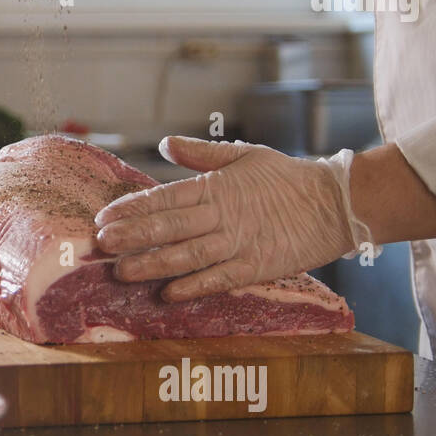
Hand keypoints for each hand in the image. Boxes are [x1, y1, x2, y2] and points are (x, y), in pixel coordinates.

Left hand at [94, 136, 357, 301]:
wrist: (336, 203)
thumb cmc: (286, 177)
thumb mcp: (244, 156)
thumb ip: (201, 154)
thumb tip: (164, 143)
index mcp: (216, 188)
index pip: (165, 198)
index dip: (132, 208)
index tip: (103, 217)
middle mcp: (223, 216)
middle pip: (169, 228)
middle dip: (132, 236)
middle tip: (100, 244)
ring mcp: (239, 243)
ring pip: (188, 255)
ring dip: (153, 264)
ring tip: (122, 272)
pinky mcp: (257, 267)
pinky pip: (221, 278)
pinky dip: (195, 286)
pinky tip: (168, 293)